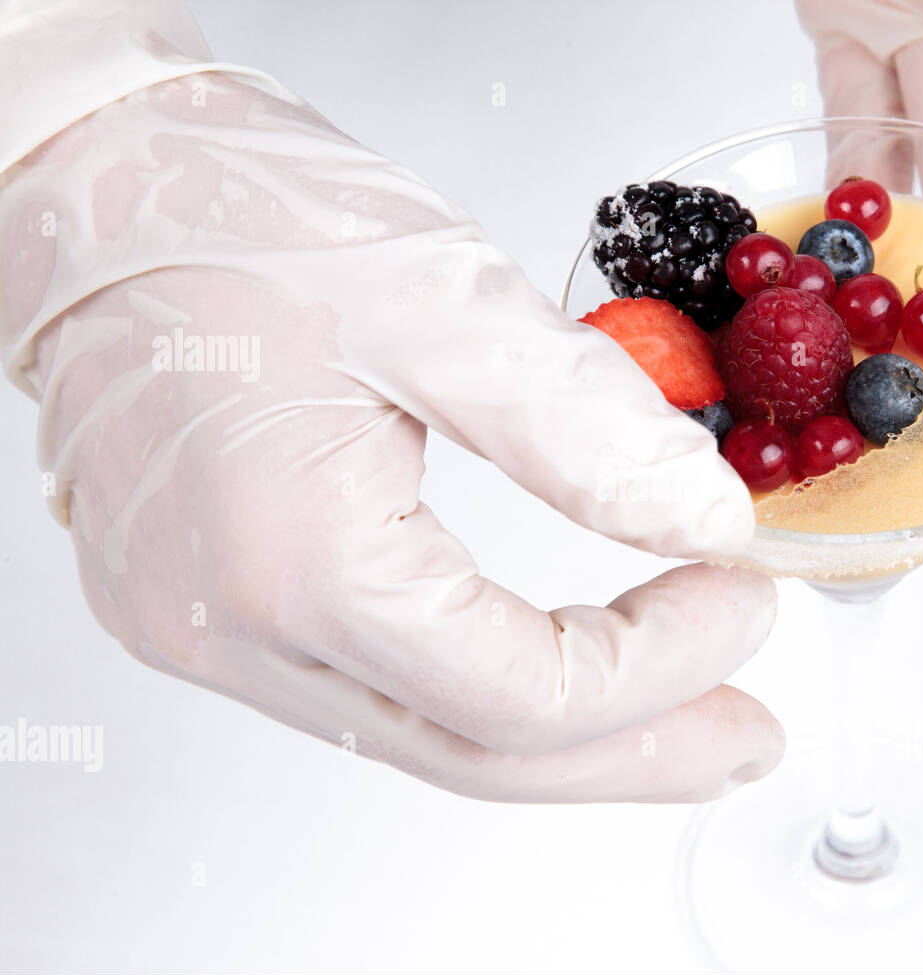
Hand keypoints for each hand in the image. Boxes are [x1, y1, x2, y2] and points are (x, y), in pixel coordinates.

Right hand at [0, 8, 783, 801]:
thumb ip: (587, 431)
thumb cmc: (233, 215)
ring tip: (674, 716)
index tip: (741, 595)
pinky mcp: (205, 604)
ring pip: (423, 733)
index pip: (523, 695)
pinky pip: (370, 686)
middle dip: (632, 752)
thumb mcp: (444, 305)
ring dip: (564, 731)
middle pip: (477, 753)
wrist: (91, 183)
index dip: (660, 666)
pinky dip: (481, 686)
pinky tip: (550, 665)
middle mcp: (232, 630)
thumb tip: (703, 524)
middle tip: (741, 740)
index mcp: (295, 564)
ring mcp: (206, 628)